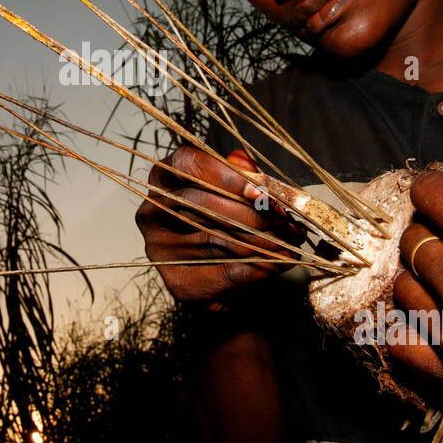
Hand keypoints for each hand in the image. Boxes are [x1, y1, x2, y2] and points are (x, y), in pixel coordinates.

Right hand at [135, 146, 302, 305]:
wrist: (223, 278)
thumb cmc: (226, 222)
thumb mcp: (233, 190)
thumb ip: (239, 172)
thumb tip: (243, 161)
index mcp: (163, 178)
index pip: (186, 164)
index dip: (224, 175)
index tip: (257, 190)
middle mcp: (152, 211)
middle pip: (201, 203)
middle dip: (251, 211)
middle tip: (284, 218)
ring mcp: (160, 249)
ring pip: (221, 239)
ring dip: (265, 240)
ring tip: (290, 238)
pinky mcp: (178, 281)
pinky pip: (228, 271)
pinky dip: (262, 266)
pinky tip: (281, 260)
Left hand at [389, 171, 442, 442]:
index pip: (438, 197)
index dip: (433, 183)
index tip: (434, 180)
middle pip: (418, 244)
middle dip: (430, 229)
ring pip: (405, 291)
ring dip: (419, 277)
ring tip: (440, 272)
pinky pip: (403, 349)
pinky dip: (406, 328)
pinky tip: (419, 317)